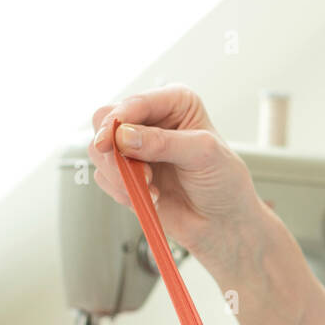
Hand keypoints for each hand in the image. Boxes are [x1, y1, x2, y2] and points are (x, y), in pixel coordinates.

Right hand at [88, 84, 262, 266]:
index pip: (134, 103)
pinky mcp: (126, 173)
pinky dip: (123, 190)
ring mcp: (136, 147)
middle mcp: (152, 120)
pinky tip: (151, 197)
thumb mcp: (203, 154)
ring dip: (121, 174)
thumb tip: (124, 136)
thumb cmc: (224, 182)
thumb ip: (163, 142)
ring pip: (100, 151)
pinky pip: (104, 177)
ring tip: (151, 187)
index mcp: (175, 103)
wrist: (223, 222)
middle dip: (114, 149)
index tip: (109, 142)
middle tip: (131, 172)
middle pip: (105, 120)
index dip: (117, 120)